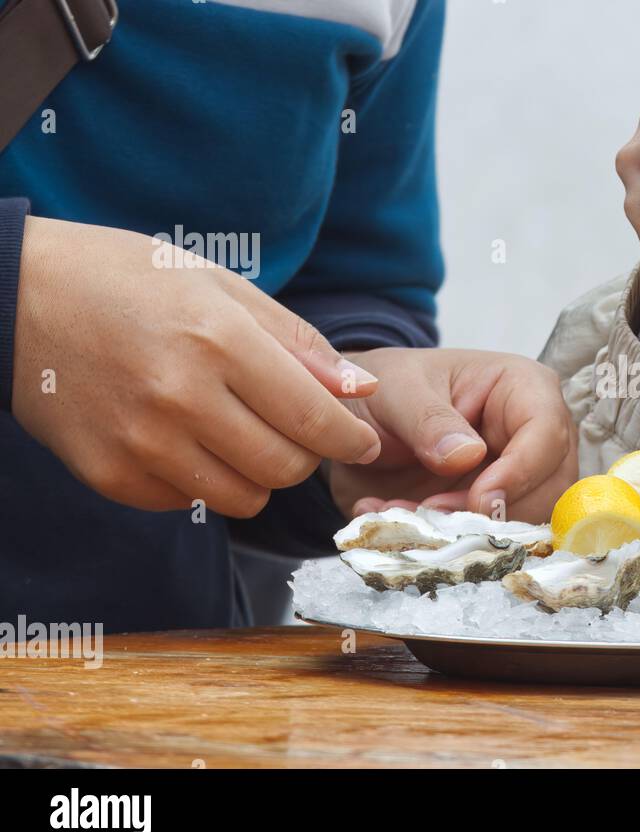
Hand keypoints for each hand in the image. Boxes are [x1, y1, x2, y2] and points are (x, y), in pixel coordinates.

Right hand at [12, 217, 381, 516]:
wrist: (16, 299)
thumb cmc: (129, 281)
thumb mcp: (220, 286)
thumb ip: (298, 343)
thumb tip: (361, 389)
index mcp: (216, 340)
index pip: (313, 418)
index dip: (351, 438)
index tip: (365, 441)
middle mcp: (179, 397)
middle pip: (285, 468)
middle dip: (307, 457)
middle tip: (299, 433)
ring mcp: (140, 443)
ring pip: (243, 498)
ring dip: (259, 475)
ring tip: (242, 433)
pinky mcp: (109, 475)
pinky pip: (189, 503)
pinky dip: (204, 481)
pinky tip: (188, 440)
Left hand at [328, 348, 576, 523]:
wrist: (359, 422)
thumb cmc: (386, 388)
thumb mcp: (396, 391)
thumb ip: (429, 420)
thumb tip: (469, 456)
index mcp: (522, 388)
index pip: (547, 432)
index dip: (521, 471)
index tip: (480, 499)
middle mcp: (533, 434)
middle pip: (551, 486)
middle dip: (498, 512)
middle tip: (437, 516)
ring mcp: (520, 476)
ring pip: (528, 521)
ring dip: (472, 532)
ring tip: (413, 516)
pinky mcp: (497, 510)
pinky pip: (495, 538)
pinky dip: (453, 542)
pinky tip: (410, 524)